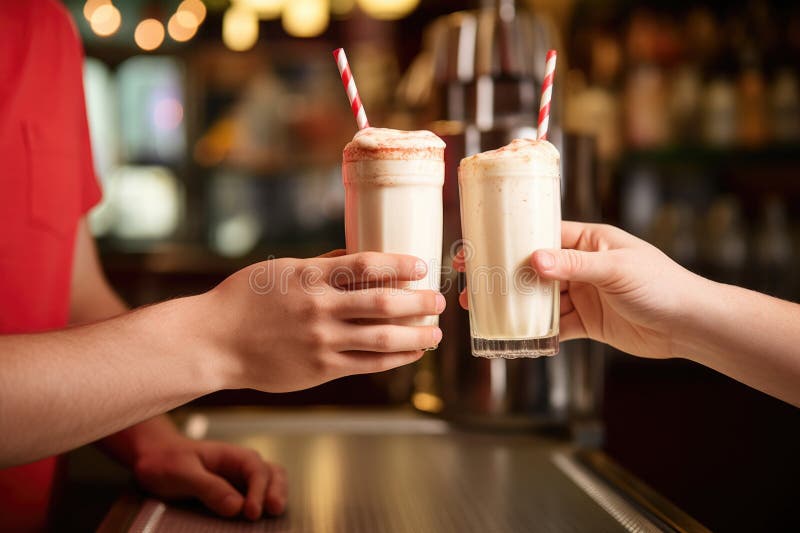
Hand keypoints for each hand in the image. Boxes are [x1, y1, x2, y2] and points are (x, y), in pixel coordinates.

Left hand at [133, 436, 286, 520]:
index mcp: (232, 456)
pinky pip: (257, 497)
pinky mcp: (234, 494)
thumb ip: (208, 487)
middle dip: (278, 491)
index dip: (259, 491)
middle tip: (274, 510)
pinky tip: (262, 517)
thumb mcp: (182, 473)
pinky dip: (265, 505)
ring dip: (276, 496)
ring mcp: (239, 480)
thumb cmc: (165, 461)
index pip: (256, 470)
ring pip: (271, 483)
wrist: (152, 459)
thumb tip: (237, 506)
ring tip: (274, 513)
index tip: (252, 512)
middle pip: (273, 474)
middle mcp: (240, 466)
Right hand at [203, 250, 445, 391]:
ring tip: (436, 333)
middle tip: (440, 301)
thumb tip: (356, 254)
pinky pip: (367, 364)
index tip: (422, 265)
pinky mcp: (320, 369)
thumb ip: (320, 265)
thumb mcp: (280, 270)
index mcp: (310, 277)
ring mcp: (322, 341)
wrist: (213, 342)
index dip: (400, 264)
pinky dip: (394, 358)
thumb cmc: (243, 300)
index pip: (367, 265)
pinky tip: (411, 352)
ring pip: (382, 337)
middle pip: (384, 302)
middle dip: (419, 301)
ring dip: (416, 334)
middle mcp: (320, 308)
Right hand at [455, 221, 703, 358]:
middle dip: (502, 275)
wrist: (689, 325)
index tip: (481, 246)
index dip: (510, 241)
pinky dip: (536, 330)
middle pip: (533, 268)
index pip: (543, 235)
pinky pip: (554, 325)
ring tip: (481, 310)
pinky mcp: (587, 322)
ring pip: (539, 298)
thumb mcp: (615, 269)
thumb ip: (573, 265)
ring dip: (513, 304)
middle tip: (470, 282)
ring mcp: (583, 294)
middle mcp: (582, 265)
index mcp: (590, 241)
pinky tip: (514, 333)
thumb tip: (533, 260)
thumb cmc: (661, 285)